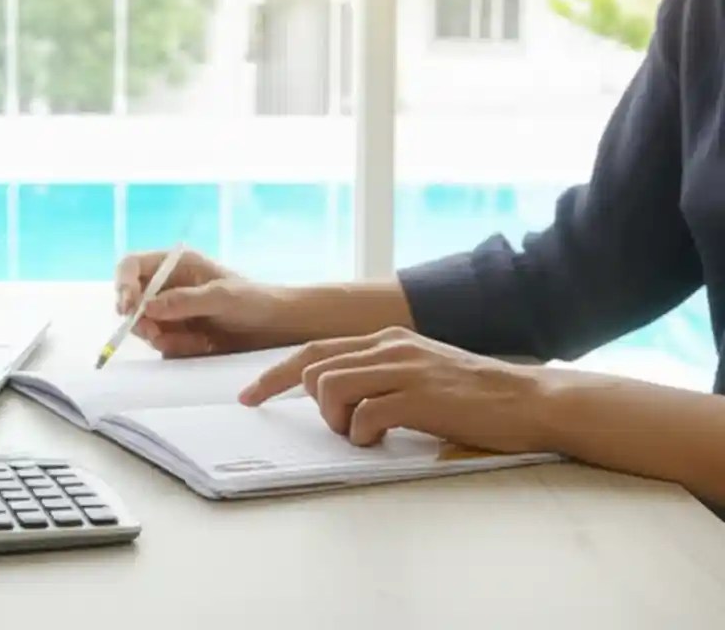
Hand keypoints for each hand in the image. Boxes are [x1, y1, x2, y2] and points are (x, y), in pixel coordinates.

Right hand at [113, 248, 288, 357]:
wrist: (278, 328)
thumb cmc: (256, 301)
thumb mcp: (222, 297)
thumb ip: (185, 301)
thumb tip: (147, 307)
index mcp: (175, 264)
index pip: (131, 266)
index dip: (122, 285)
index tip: (127, 308)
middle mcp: (168, 286)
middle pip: (131, 301)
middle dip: (142, 321)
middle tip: (158, 335)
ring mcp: (171, 311)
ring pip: (145, 327)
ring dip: (166, 338)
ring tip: (199, 341)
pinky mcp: (178, 334)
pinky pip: (162, 345)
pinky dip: (178, 348)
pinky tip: (204, 346)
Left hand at [238, 326, 551, 453]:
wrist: (530, 399)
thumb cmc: (475, 395)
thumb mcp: (420, 371)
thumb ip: (380, 376)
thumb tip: (338, 399)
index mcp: (386, 339)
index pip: (312, 350)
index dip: (274, 374)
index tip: (249, 396)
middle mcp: (389, 347)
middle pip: (312, 367)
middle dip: (309, 403)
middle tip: (338, 427)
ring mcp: (403, 369)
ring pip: (329, 388)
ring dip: (336, 419)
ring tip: (366, 434)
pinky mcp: (418, 397)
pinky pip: (364, 416)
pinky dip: (363, 435)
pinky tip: (385, 440)